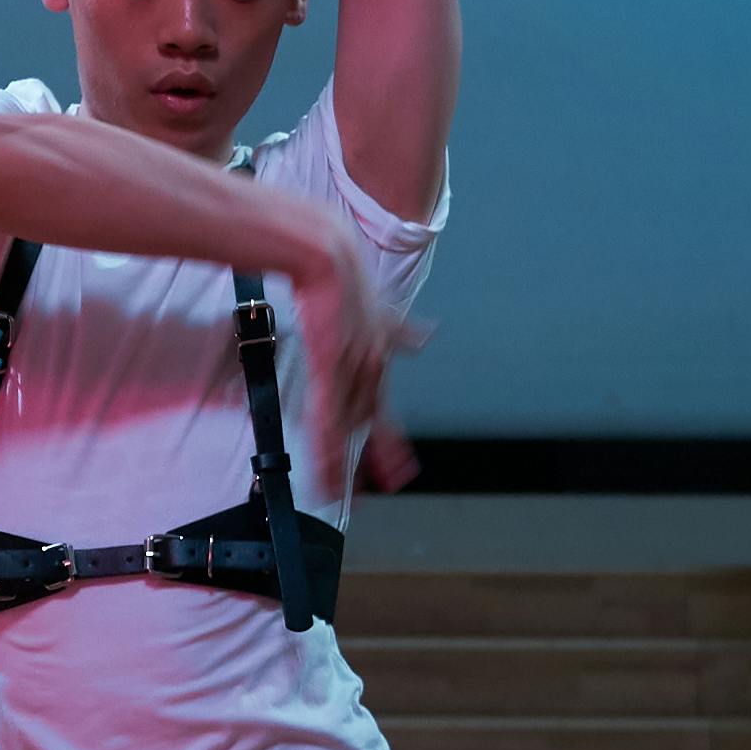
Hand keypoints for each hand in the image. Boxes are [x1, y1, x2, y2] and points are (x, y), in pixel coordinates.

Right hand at [290, 229, 428, 497]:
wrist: (329, 258)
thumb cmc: (349, 279)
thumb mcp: (386, 309)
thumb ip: (405, 332)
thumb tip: (426, 337)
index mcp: (381, 361)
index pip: (386, 412)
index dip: (392, 446)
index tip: (402, 473)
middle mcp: (370, 370)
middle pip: (367, 425)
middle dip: (370, 460)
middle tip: (372, 489)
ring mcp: (350, 370)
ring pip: (345, 428)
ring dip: (338, 463)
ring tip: (332, 491)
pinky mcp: (329, 366)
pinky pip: (327, 416)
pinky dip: (326, 447)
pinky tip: (323, 469)